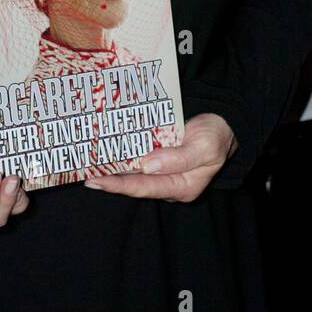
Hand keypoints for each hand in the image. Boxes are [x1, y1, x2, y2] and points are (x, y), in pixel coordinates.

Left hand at [83, 113, 237, 202]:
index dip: (119, 185)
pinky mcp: (161, 161)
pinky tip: (107, 155)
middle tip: (87, 178)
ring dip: (113, 172)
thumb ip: (178, 159)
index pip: (145, 187)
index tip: (97, 181)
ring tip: (90, 169)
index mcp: (182, 187)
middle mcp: (170, 184)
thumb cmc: (216, 135)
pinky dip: (123, 159)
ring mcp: (165, 173)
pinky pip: (139, 163)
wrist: (224, 123)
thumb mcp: (204, 147)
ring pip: (135, 175)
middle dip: (111, 182)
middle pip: (135, 185)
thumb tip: (147, 165)